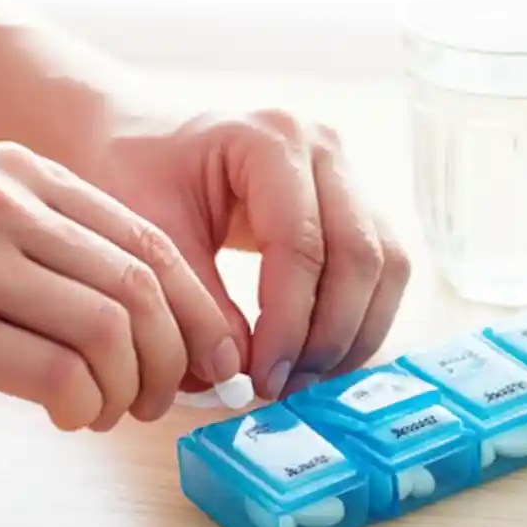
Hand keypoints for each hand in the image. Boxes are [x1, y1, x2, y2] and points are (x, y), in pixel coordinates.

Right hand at [0, 142, 237, 429]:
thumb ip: (70, 254)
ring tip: (106, 409)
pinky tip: (68, 415)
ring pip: (107, 330)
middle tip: (159, 398)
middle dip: (170, 356)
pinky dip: (83, 407)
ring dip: (126, 388)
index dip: (196, 308)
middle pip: (138, 286)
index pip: (148, 241)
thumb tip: (176, 323)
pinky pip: (58, 374)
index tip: (212, 355)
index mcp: (22, 173)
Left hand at [76, 109, 410, 400]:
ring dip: (354, 334)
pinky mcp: (359, 206)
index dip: (289, 323)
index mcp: (271, 139)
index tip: (262, 379)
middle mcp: (325, 148)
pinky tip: (321, 358)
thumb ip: (197, 303)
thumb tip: (240, 372)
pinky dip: (361, 321)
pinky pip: (384, 270)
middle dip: (328, 336)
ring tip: (305, 379)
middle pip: (360, 256)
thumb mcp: (150, 234)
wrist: (147, 141)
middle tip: (287, 387)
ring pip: (387, 266)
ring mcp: (350, 174)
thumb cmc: (139, 175)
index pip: (301, 245)